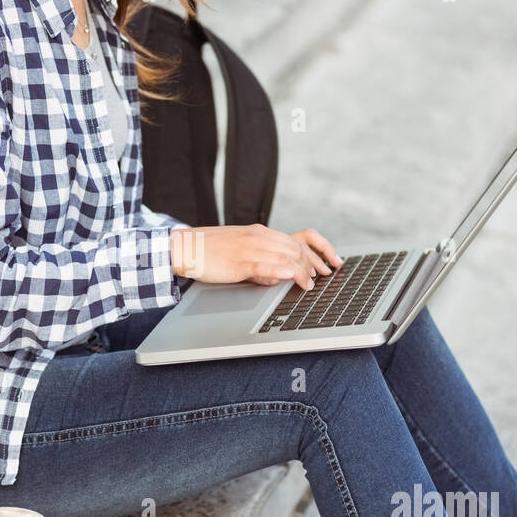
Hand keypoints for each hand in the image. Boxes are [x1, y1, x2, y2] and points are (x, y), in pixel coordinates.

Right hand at [170, 224, 343, 287]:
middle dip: (315, 263)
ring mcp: (251, 248)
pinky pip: (270, 265)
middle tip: (323, 277)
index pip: (298, 238)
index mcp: (260, 232)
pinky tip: (295, 281)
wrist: (186, 247)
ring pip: (288, 255)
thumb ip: (260, 263)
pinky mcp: (241, 261)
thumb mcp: (239, 253)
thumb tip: (277, 277)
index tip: (331, 262)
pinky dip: (287, 272)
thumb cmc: (210, 251)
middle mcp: (259, 236)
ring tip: (310, 284)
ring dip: (304, 270)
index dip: (319, 250)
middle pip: (298, 247)